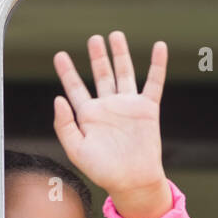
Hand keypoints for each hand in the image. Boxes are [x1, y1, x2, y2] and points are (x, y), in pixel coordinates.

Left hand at [52, 31, 169, 217]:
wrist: (132, 180)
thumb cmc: (104, 171)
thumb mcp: (75, 150)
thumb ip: (64, 125)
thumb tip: (58, 98)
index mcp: (89, 116)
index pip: (76, 88)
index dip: (67, 72)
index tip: (60, 55)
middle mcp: (108, 107)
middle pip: (101, 75)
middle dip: (97, 56)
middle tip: (93, 39)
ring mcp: (128, 106)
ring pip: (124, 73)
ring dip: (120, 54)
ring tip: (115, 36)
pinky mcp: (147, 109)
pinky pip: (154, 82)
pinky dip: (157, 64)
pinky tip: (159, 47)